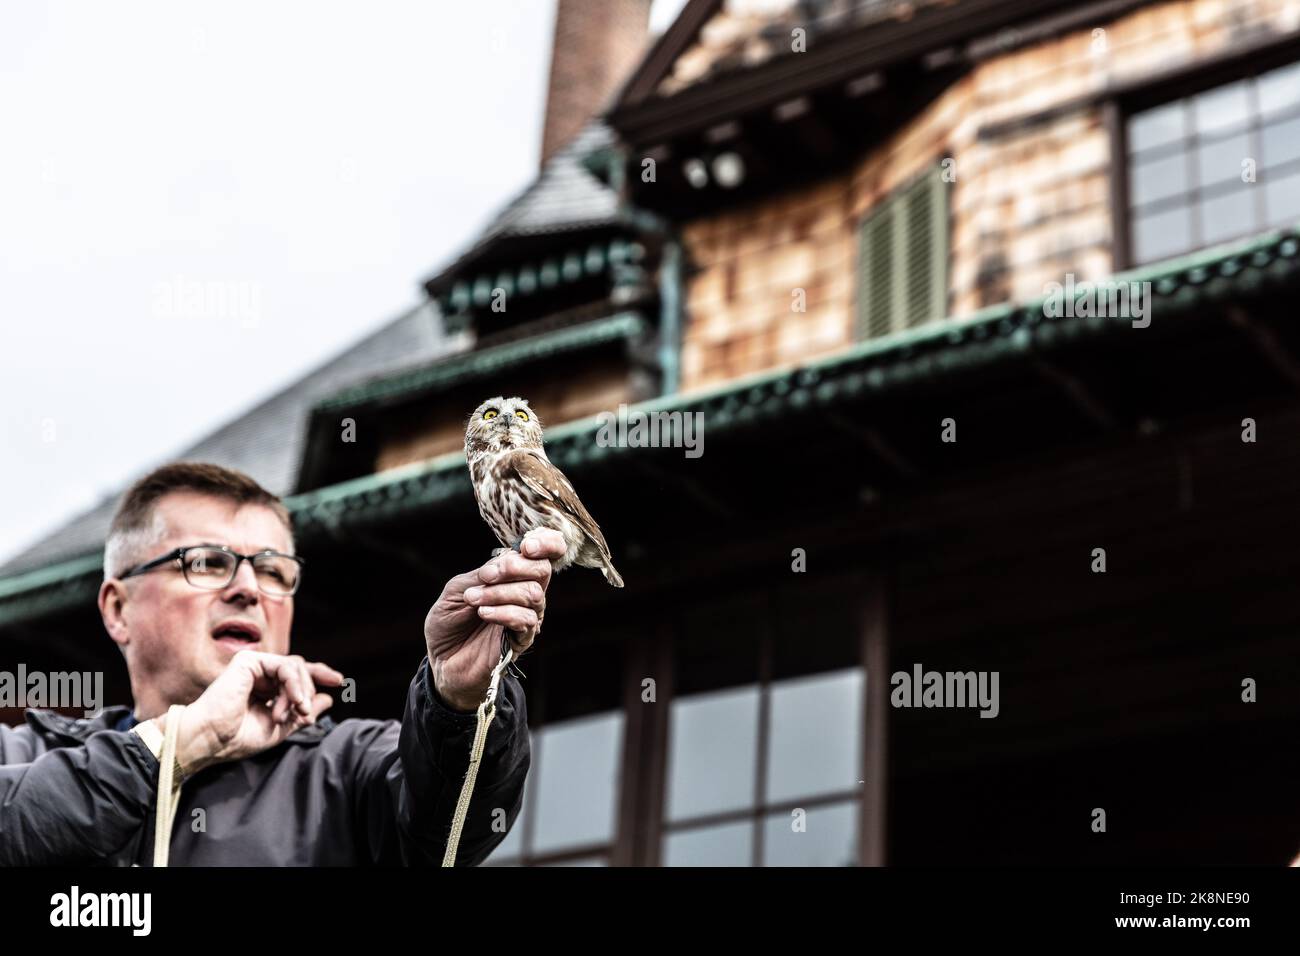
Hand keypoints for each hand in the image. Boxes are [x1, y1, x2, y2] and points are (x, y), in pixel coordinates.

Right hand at [168, 651, 342, 772]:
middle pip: (300, 669)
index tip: (339, 682)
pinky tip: (295, 701)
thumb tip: (328, 699)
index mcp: (264, 688)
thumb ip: (302, 713)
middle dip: (309, 691)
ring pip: (295, 666)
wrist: (211, 740)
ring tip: (296, 712)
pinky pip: (285, 666)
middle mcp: (259, 674)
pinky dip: (294, 684)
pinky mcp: (249, 661)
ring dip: (301, 692)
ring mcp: (253, 666)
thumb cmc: (237, 738)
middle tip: (305, 715)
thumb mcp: (280, 728)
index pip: (297, 676)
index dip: (318, 675)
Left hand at [423, 528, 563, 710]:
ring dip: (500, 593)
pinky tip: (483, 614)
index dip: (546, 543)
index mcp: (512, 575)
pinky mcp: (522, 640)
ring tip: (474, 599)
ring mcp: (527, 616)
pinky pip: (526, 620)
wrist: (442, 659)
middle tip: (486, 576)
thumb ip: (481, 574)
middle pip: (542, 570)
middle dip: (515, 567)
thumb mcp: (456, 590)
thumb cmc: (449, 622)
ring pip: (533, 594)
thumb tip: (505, 561)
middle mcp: (525, 593)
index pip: (545, 553)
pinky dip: (503, 612)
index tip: (526, 546)